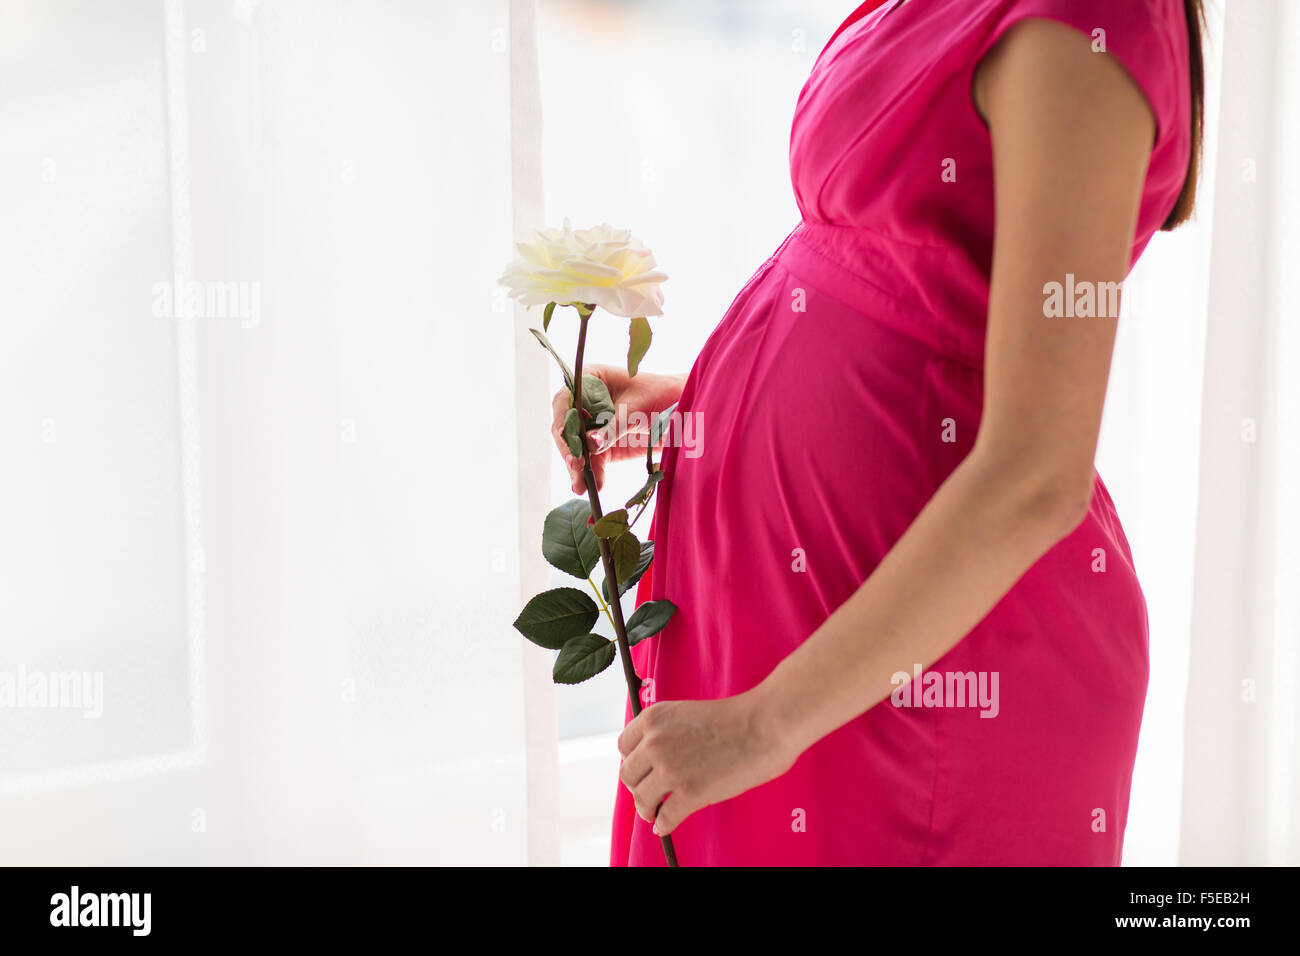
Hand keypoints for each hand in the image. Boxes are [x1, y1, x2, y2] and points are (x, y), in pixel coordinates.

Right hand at [551, 365, 684, 493]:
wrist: (684, 411)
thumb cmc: (661, 395)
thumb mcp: (635, 409)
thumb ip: (612, 426)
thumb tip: (590, 443)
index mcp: (590, 381)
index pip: (566, 400)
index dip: (563, 418)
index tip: (565, 435)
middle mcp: (586, 404)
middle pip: (567, 428)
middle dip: (570, 448)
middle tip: (575, 464)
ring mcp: (593, 427)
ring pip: (576, 449)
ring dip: (577, 468)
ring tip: (580, 485)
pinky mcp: (603, 448)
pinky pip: (592, 462)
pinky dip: (592, 475)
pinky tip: (592, 487)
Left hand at [616, 690, 799, 836]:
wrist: (765, 725)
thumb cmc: (737, 718)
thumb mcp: (687, 713)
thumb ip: (668, 733)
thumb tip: (659, 761)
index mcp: (655, 718)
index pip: (624, 746)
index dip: (634, 761)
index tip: (643, 770)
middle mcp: (655, 743)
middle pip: (629, 775)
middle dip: (638, 786)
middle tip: (649, 794)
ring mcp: (670, 769)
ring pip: (642, 799)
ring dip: (647, 809)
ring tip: (655, 813)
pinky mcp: (689, 794)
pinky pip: (665, 818)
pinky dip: (664, 825)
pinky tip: (666, 827)